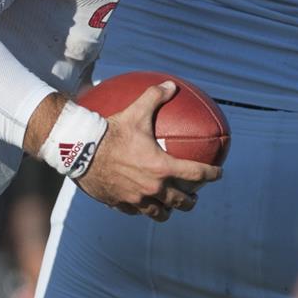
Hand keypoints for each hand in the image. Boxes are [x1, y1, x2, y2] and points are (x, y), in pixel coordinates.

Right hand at [74, 81, 220, 219]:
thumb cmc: (111, 131)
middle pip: (181, 201)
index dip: (212, 174)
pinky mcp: (118, 203)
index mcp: (162, 167)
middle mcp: (152, 187)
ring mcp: (135, 198)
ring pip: (159, 212)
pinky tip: (139, 204)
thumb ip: (155, 98)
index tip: (218, 173)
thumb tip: (171, 85)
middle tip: (193, 196)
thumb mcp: (135, 112)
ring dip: (167, 211)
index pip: (197, 174)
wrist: (80, 150)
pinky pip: (135, 211)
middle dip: (191, 200)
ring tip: (168, 207)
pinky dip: (140, 208)